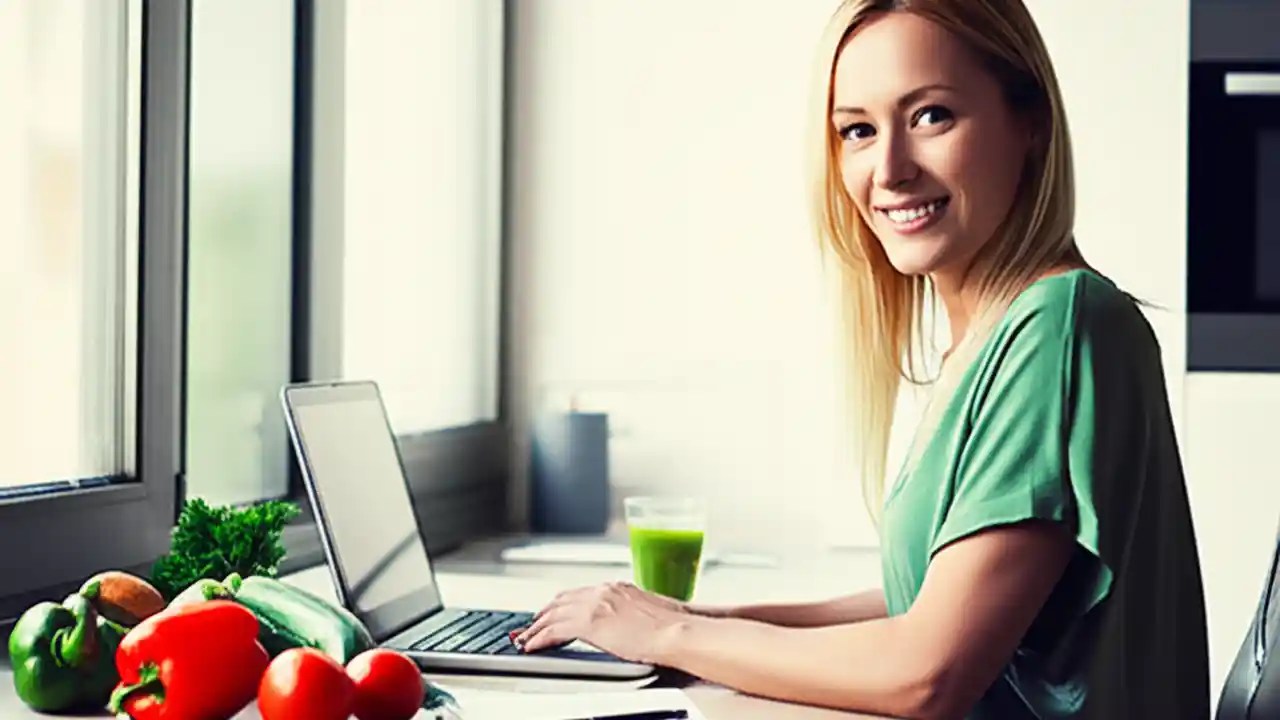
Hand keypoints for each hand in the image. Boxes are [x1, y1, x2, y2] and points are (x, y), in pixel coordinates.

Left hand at [514, 582, 688, 663]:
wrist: (677, 631)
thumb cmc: (674, 627)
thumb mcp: (652, 613)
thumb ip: (635, 615)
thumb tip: (635, 625)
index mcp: (618, 588)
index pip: (582, 594)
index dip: (564, 604)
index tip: (555, 612)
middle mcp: (603, 591)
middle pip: (563, 599)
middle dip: (545, 612)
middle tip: (533, 623)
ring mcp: (595, 604)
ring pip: (553, 612)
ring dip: (536, 625)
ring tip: (525, 636)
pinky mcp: (589, 622)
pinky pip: (553, 630)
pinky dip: (539, 638)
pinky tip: (532, 646)